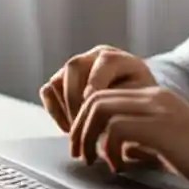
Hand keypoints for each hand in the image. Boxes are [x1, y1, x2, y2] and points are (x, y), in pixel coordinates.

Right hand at [39, 46, 156, 132]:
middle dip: (76, 99)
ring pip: (58, 80)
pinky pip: (48, 91)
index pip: (105, 61)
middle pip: (74, 67)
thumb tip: (103, 117)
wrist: (131, 109)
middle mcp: (94, 58)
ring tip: (78, 130)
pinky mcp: (61, 81)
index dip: (97, 83)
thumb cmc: (139, 106)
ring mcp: (75, 68)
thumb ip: (125, 103)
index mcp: (118, 59)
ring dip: (65, 108)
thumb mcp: (140, 103)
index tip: (94, 108)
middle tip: (83, 126)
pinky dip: (55, 110)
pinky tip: (70, 127)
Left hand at [72, 86, 188, 188]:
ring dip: (88, 136)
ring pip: (100, 108)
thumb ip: (144, 140)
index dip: (87, 120)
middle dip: (80, 127)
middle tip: (80, 153)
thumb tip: (120, 150)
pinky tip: (119, 166)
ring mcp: (158, 109)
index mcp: (157, 97)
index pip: (106, 94)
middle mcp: (155, 96)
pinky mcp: (161, 127)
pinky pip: (116, 128)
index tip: (85, 145)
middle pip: (96, 98)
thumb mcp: (170, 143)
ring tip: (92, 159)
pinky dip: (108, 148)